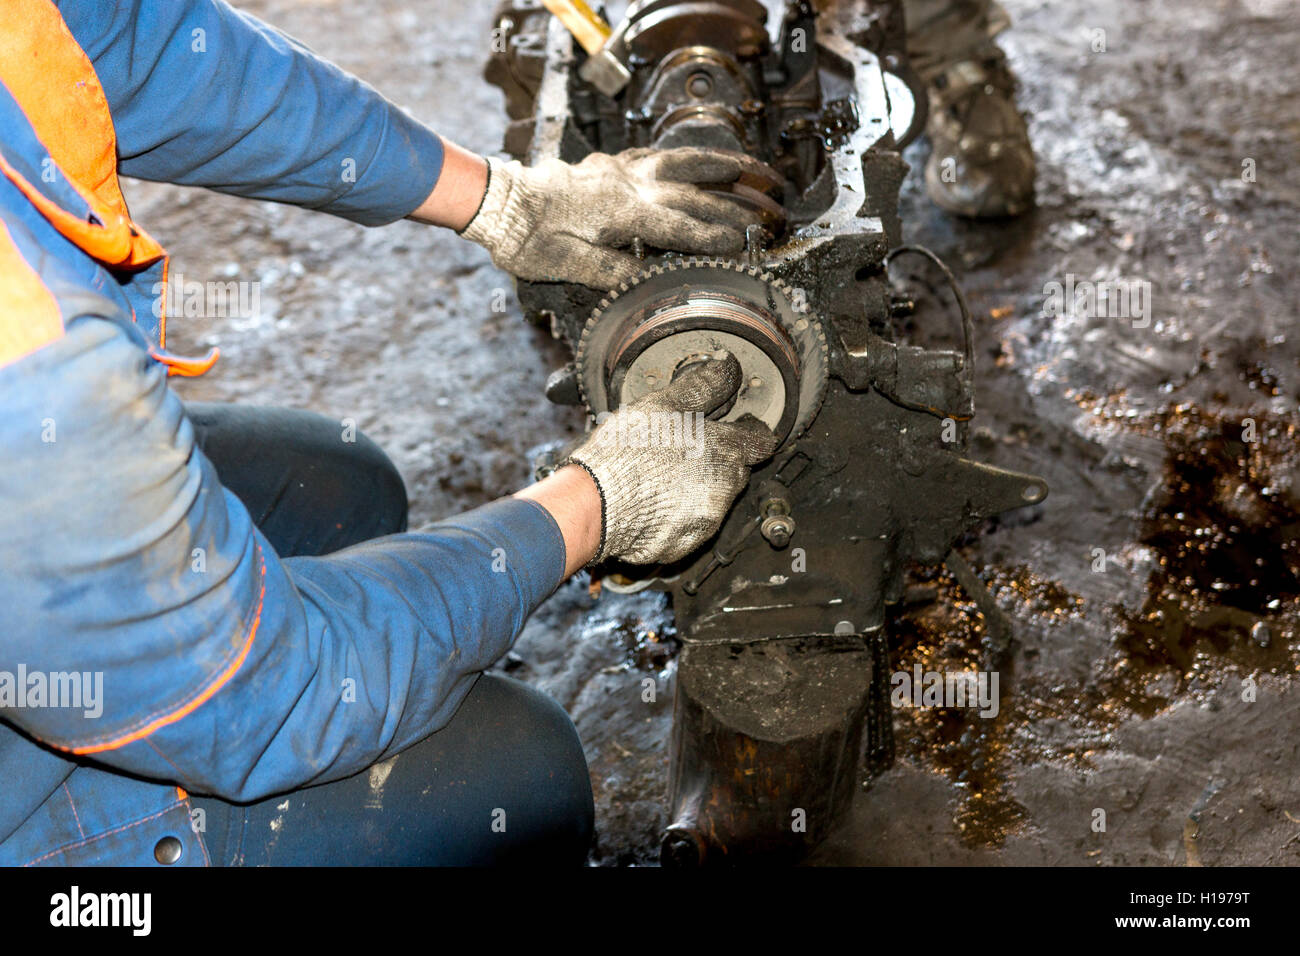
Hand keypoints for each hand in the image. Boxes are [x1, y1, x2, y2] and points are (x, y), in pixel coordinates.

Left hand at [458, 148, 760, 288]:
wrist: (498, 202)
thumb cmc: (526, 238)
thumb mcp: (564, 267)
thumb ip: (610, 273)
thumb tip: (648, 281)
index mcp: (620, 214)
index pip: (679, 227)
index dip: (715, 236)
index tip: (745, 243)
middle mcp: (627, 186)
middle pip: (694, 194)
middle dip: (738, 205)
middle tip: (772, 214)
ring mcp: (620, 171)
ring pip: (682, 162)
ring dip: (723, 166)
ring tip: (756, 170)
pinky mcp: (609, 165)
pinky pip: (656, 154)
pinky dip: (684, 157)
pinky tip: (698, 160)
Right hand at [564, 354, 776, 564]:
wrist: (592, 505)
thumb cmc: (625, 453)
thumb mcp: (663, 404)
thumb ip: (704, 385)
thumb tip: (727, 365)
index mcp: (725, 454)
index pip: (762, 441)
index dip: (750, 429)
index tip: (739, 424)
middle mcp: (723, 493)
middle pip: (735, 471)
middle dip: (717, 458)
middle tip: (684, 445)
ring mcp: (703, 525)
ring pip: (712, 499)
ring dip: (696, 486)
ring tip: (659, 472)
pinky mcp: (681, 547)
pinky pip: (687, 526)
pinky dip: (675, 512)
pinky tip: (651, 497)